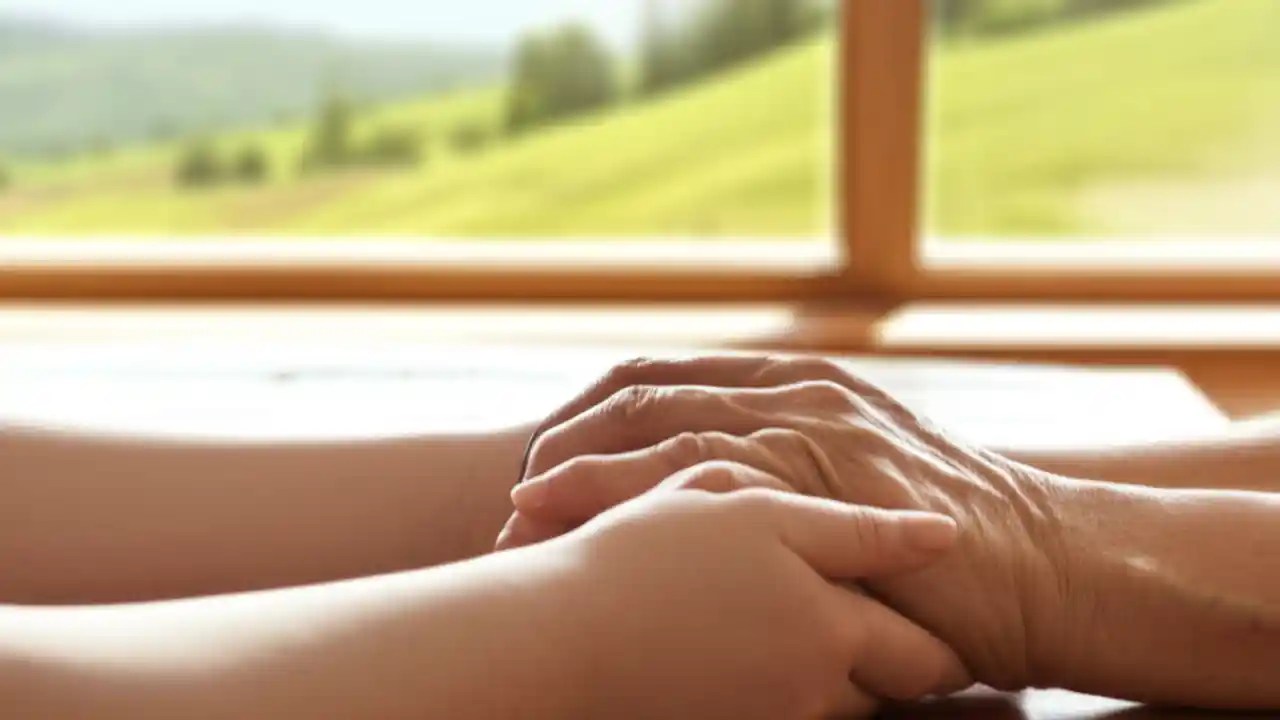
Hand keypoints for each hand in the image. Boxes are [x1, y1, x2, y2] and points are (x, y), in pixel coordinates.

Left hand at [500, 355, 1071, 689]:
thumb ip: (794, 480)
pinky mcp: (820, 472)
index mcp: (797, 386)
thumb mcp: (858, 492)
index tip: (542, 464)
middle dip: (568, 441)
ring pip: (656, 426)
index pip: (664, 384)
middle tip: (516, 496)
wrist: (1047, 569)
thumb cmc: (950, 549)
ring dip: (577, 468)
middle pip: (642, 395)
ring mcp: (807, 425)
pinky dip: (624, 492)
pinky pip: (697, 471)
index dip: (592, 421)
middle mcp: (794, 391)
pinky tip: (578, 516)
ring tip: (522, 512)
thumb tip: (721, 510)